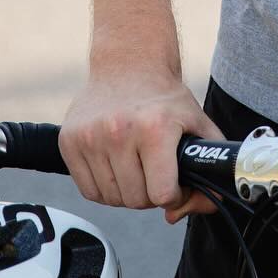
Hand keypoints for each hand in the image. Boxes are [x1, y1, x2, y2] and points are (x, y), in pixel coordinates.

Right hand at [59, 67, 224, 222]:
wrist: (129, 64)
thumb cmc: (164, 99)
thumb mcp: (198, 124)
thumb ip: (208, 168)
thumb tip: (180, 214)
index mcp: (154, 128)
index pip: (162, 194)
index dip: (173, 196)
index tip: (173, 183)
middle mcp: (119, 131)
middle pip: (135, 200)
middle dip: (149, 194)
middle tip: (153, 173)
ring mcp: (90, 136)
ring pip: (111, 199)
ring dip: (126, 192)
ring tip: (134, 168)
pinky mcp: (69, 140)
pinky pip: (88, 190)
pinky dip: (103, 188)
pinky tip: (115, 167)